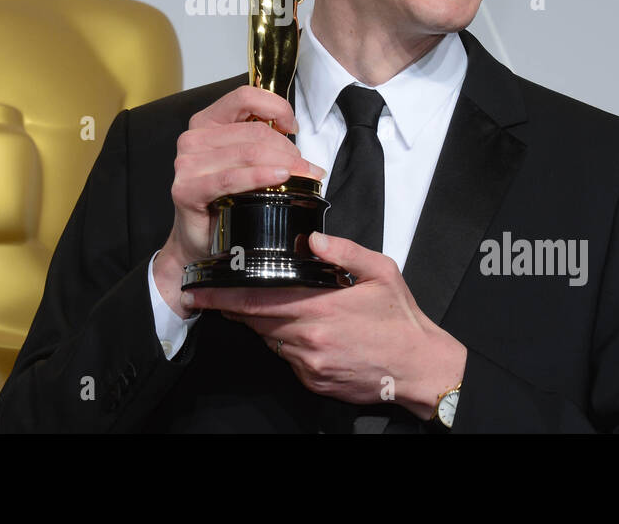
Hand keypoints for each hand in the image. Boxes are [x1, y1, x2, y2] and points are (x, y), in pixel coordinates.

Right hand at [154, 85, 324, 317]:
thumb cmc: (224, 199)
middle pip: (254, 132)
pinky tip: (280, 180)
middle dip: (288, 149)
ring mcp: (186, 163)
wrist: (198, 240)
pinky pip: (232, 178)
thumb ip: (261, 142)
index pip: (245, 96)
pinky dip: (260, 177)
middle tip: (306, 169)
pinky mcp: (186, 188)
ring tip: (301, 177)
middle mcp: (193, 138)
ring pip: (248, 153)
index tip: (293, 126)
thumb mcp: (243, 161)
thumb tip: (297, 139)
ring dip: (283, 165)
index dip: (276, 107)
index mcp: (206, 122)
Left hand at [182, 232, 467, 418]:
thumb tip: (314, 239)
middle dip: (233, 307)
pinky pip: (286, 358)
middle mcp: (309, 339)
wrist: (420, 368)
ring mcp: (310, 364)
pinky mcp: (313, 380)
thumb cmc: (400, 320)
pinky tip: (298, 329)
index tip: (199, 289)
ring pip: (269, 338)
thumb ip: (344, 251)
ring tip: (262, 305)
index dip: (223, 295)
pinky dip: (284, 342)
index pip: (257, 299)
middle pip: (255, 320)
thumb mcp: (381, 272)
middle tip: (214, 294)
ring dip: (261, 322)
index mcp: (321, 308)